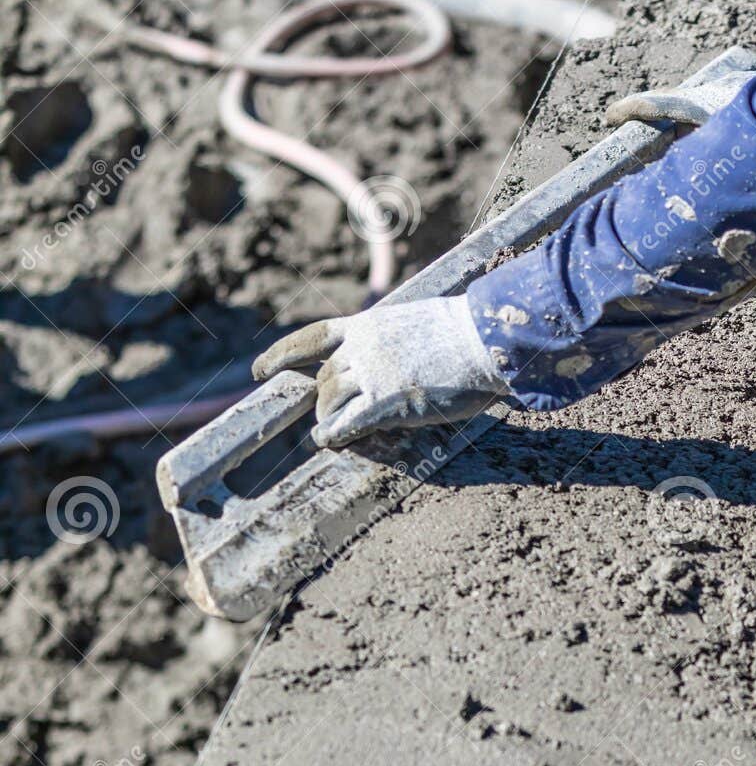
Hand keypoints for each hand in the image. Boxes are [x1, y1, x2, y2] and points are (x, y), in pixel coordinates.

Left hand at [252, 296, 507, 448]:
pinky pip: (349, 422)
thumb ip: (394, 339)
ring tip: (327, 434)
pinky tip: (328, 443)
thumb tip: (394, 357)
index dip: (281, 354)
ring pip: (331, 400)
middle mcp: (363, 347)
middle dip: (318, 399)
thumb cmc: (466, 332)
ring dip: (326, 418)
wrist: (486, 337)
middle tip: (318, 416)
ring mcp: (373, 374)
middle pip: (324, 378)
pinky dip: (334, 434)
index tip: (259, 370)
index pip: (313, 337)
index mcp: (369, 324)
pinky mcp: (388, 402)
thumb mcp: (418, 322)